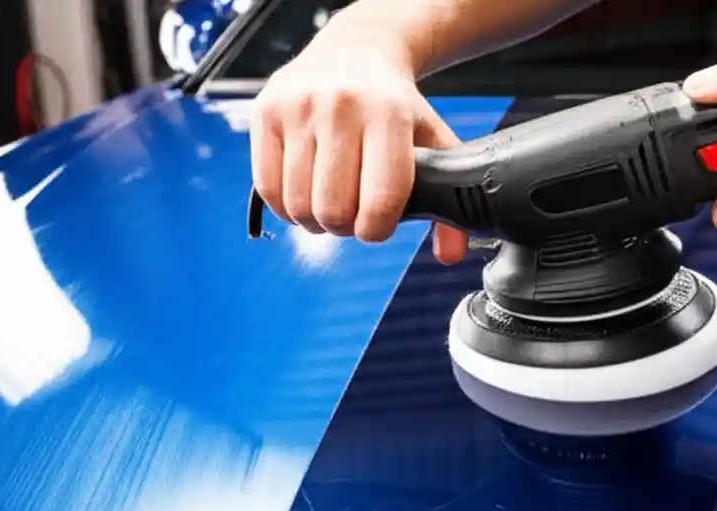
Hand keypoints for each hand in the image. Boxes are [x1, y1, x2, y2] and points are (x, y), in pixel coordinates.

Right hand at [249, 31, 468, 263]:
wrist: (354, 50)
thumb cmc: (394, 104)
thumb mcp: (432, 138)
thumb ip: (448, 193)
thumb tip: (450, 254)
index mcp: (389, 114)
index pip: (380, 201)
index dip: (377, 229)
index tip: (377, 223)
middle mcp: (341, 107)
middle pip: (334, 210)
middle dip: (344, 227)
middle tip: (351, 213)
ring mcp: (299, 108)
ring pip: (298, 205)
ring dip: (313, 220)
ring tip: (327, 201)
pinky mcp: (266, 113)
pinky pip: (268, 188)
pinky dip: (285, 207)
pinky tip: (303, 193)